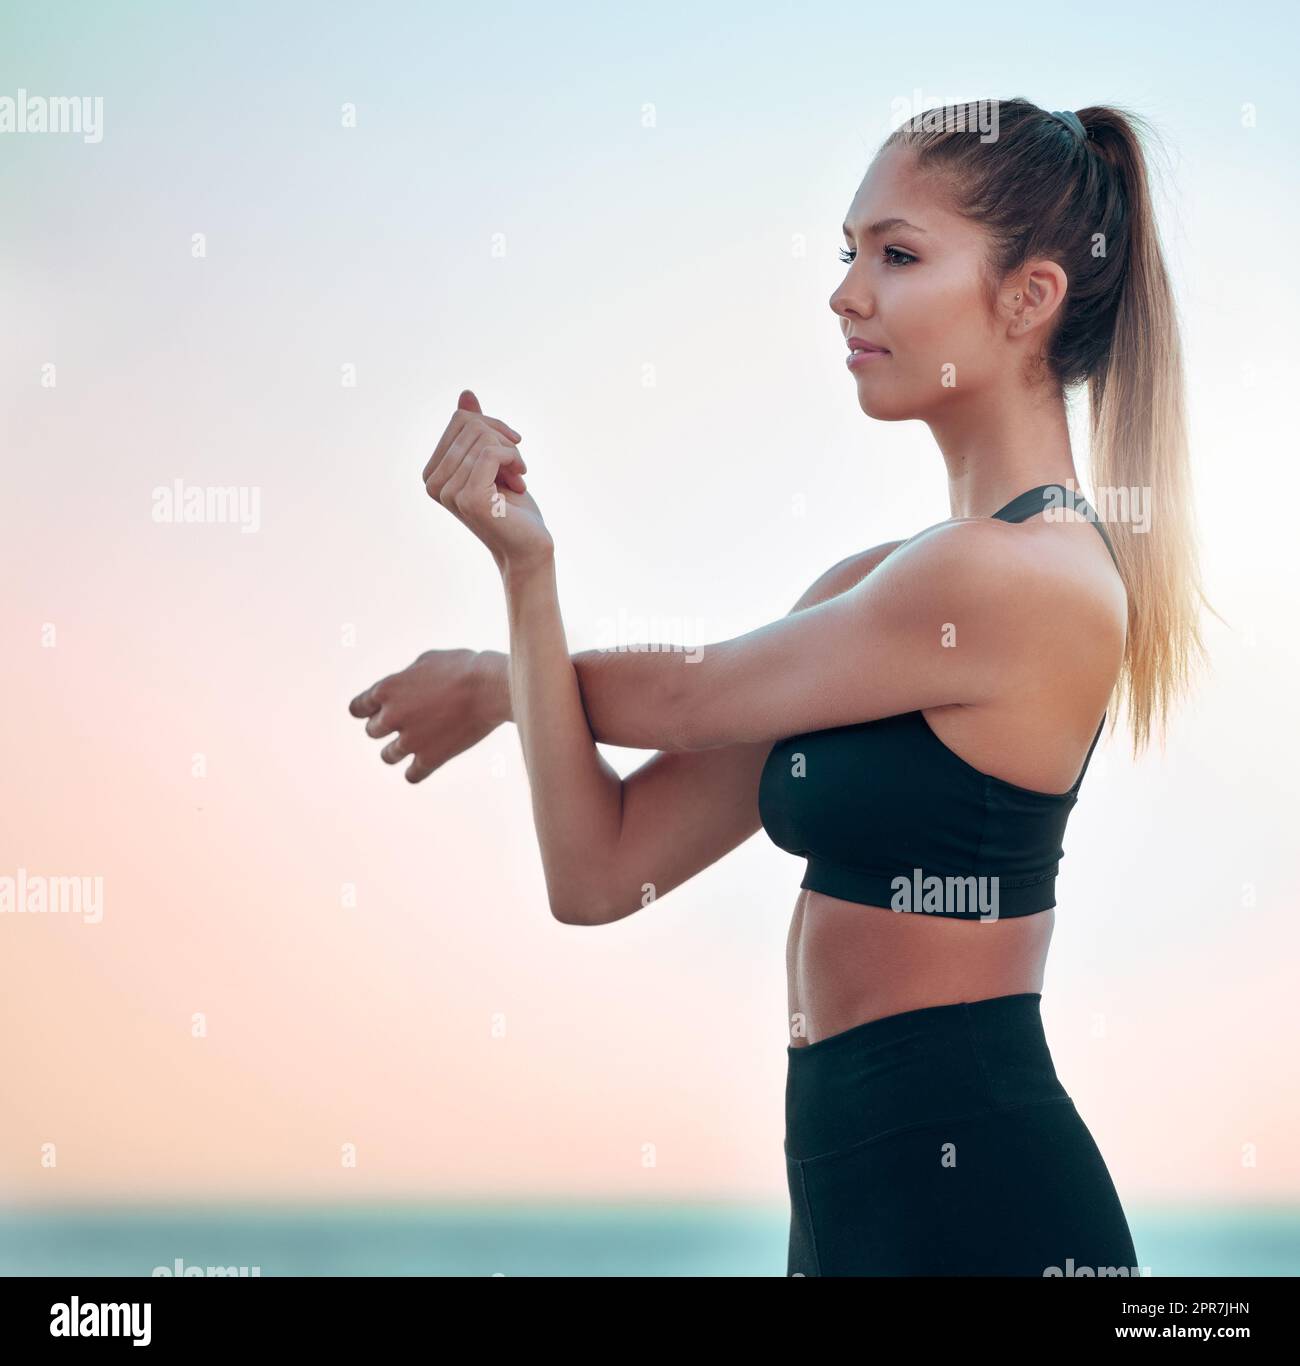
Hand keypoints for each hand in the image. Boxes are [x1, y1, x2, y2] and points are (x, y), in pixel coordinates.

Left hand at [348, 648, 507, 783]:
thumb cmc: (462, 667)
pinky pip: (411, 775)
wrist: (489, 687)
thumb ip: (407, 678)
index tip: (375, 712)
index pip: (357, 708)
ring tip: (415, 744)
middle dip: (386, 727)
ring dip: (397, 751)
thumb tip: (404, 688)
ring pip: (387, 756)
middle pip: (372, 731)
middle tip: (407, 722)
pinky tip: (425, 764)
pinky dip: (416, 771)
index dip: (366, 710)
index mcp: (387, 689)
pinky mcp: (430, 758)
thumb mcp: (427, 660)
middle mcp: (392, 716)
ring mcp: (410, 740)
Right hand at [422, 389, 552, 571]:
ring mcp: (448, 492)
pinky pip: (492, 452)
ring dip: (512, 454)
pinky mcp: (469, 498)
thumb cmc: (512, 505)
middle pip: (471, 424)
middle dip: (503, 440)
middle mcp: (433, 483)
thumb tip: (466, 394)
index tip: (508, 455)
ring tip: (518, 480)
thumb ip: (476, 430)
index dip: (492, 428)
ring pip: (484, 437)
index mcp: (432, 472)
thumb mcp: (493, 460)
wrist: (528, 545)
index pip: (460, 419)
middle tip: (517, 469)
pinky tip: (520, 481)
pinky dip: (513, 460)